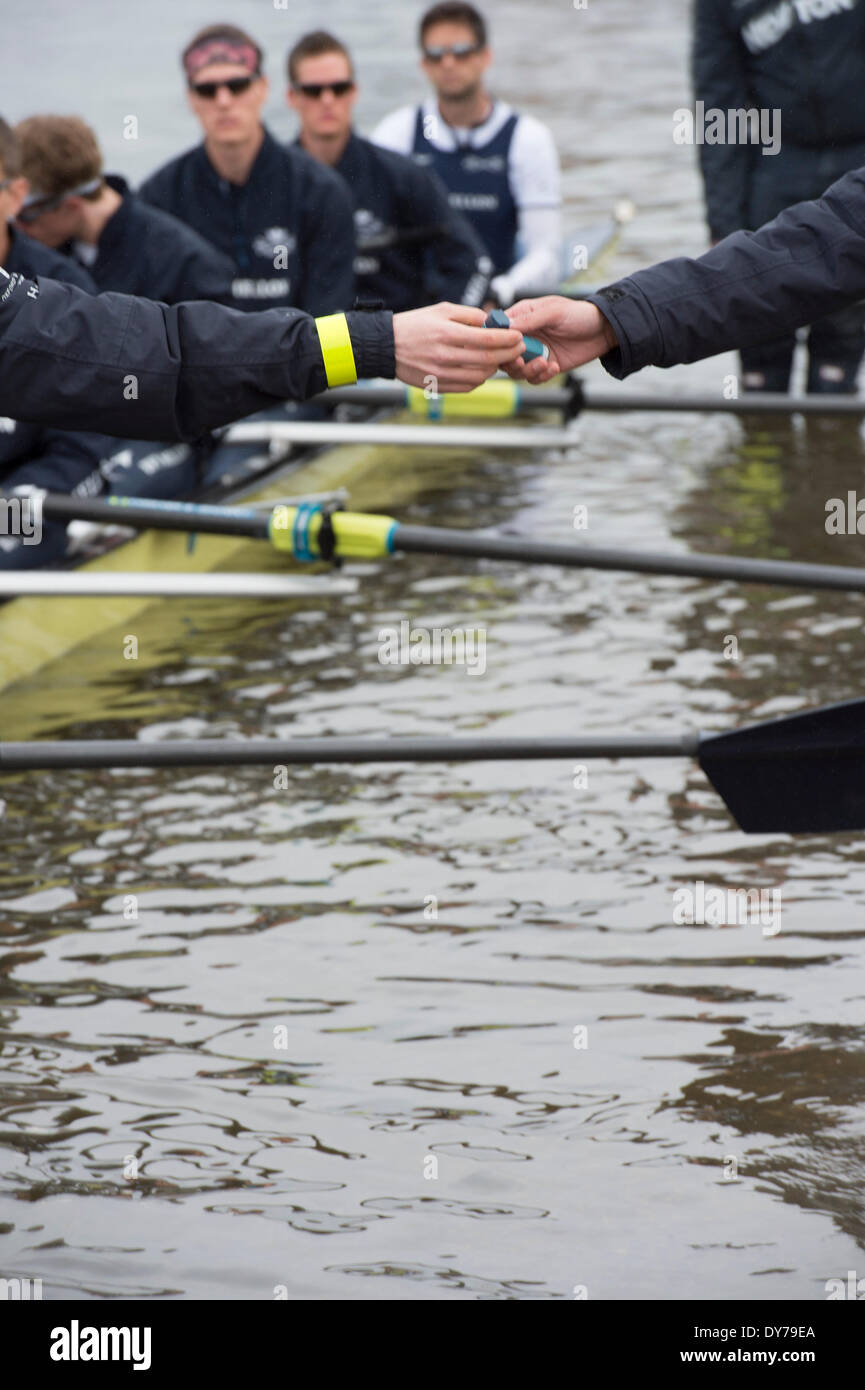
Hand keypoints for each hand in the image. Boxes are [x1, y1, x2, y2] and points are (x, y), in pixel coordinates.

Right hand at [393, 302, 522, 391]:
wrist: (386, 346)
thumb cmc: (415, 325)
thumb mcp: (441, 310)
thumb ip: (469, 315)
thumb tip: (492, 322)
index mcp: (447, 334)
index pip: (487, 339)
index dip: (507, 339)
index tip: (519, 336)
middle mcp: (445, 356)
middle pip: (487, 360)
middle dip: (508, 354)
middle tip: (519, 348)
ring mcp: (441, 374)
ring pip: (480, 376)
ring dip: (495, 368)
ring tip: (500, 359)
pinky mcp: (437, 386)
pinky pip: (467, 386)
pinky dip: (480, 379)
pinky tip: (482, 370)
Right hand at [502, 297, 618, 382]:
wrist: (603, 331)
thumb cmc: (579, 314)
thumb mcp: (554, 312)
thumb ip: (530, 319)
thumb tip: (506, 327)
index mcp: (523, 316)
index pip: (498, 328)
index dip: (496, 339)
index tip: (505, 344)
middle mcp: (525, 336)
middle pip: (503, 354)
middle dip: (509, 360)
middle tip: (520, 360)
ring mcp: (534, 353)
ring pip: (516, 370)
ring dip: (527, 370)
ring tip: (544, 363)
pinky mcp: (545, 366)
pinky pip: (533, 378)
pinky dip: (541, 376)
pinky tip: (554, 367)